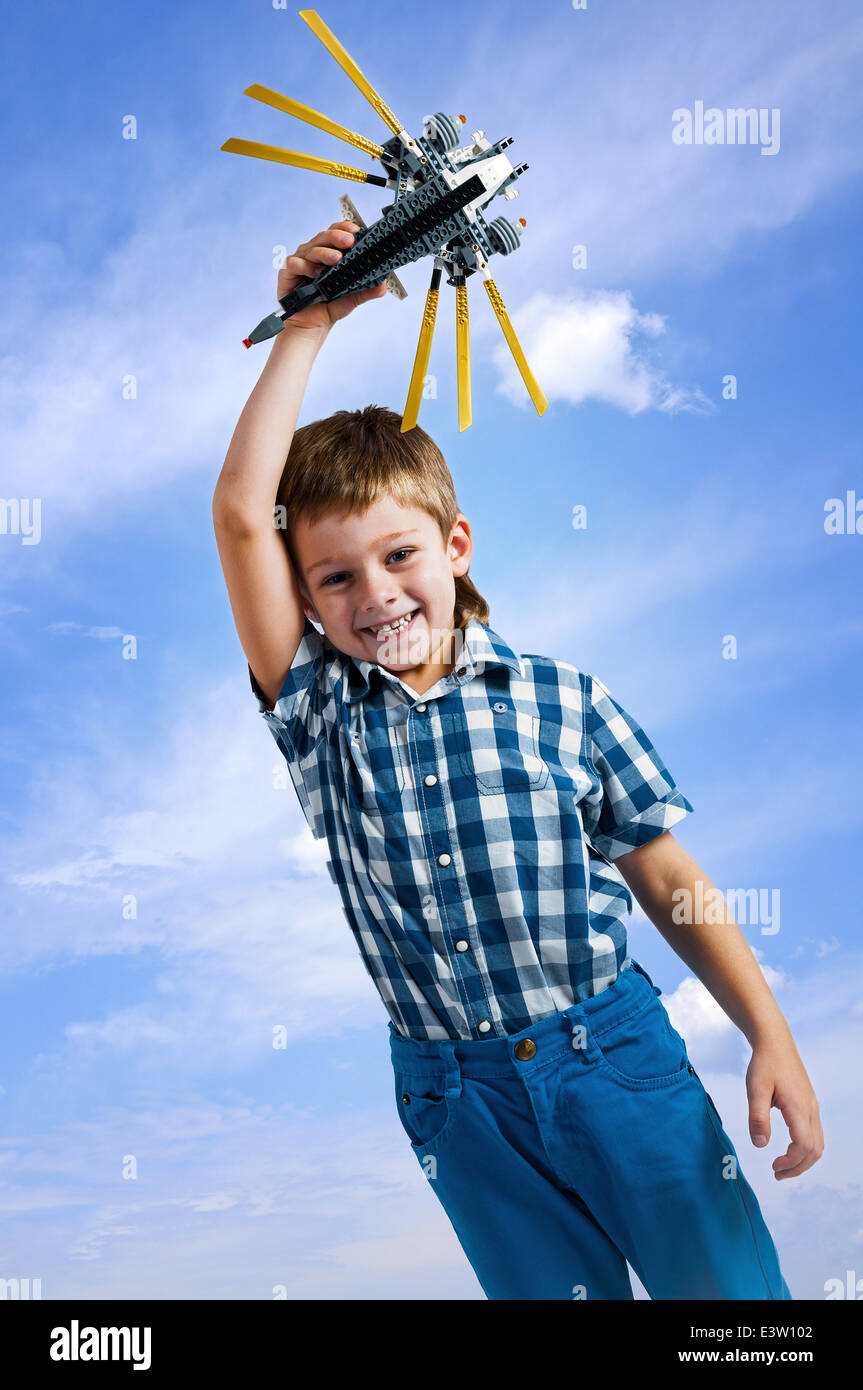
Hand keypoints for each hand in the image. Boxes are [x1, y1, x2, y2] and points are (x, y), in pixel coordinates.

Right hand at [276, 220, 387, 331]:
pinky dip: (304, 266)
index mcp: (330, 252)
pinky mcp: (288, 272)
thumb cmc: (330, 306)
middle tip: (349, 242)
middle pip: (324, 236)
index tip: (356, 230)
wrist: (313, 325)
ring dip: (324, 252)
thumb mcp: (352, 298)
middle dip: (337, 236)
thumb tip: (383, 283)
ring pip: (311, 248)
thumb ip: (367, 290)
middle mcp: (315, 253)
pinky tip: (314, 273)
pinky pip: (294, 263)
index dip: (345, 228)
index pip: (337, 233)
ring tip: (336, 259)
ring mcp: (301, 260)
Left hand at [745, 1036, 823, 1178]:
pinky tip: (788, 1148)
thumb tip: (760, 1145)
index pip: (804, 1145)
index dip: (791, 1162)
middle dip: (798, 1167)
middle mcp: (811, 1109)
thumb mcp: (755, 1089)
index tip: (773, 1167)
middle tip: (777, 1173)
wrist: (775, 1042)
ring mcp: (812, 1107)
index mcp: (799, 1107)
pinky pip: (814, 1133)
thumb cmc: (764, 1064)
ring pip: (818, 1143)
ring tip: (782, 1165)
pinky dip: (805, 1147)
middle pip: (815, 1150)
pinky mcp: (809, 1104)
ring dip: (803, 1159)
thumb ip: (757, 1117)